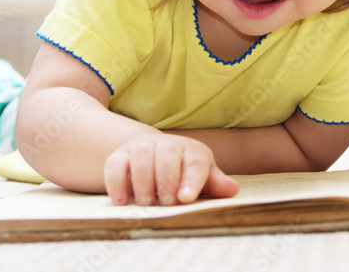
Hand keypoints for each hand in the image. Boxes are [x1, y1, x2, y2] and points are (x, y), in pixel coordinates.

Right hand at [103, 133, 239, 205]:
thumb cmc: (184, 173)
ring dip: (143, 182)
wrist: (154, 155)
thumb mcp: (202, 178)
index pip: (195, 162)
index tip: (186, 199)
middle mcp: (167, 144)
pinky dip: (116, 182)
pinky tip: (122, 201)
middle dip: (166, 181)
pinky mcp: (120, 155)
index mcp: (193, 151)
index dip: (191, 180)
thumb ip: (214, 185)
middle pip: (167, 155)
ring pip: (141, 158)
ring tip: (147, 203)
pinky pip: (115, 165)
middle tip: (166, 203)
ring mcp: (142, 147)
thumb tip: (233, 190)